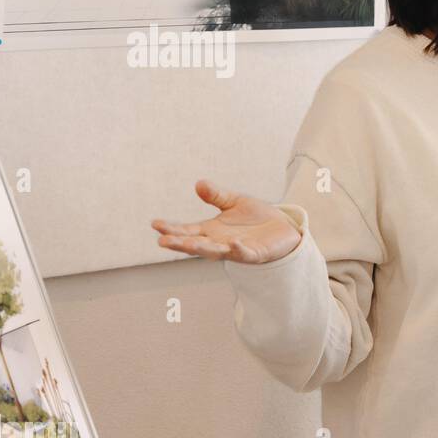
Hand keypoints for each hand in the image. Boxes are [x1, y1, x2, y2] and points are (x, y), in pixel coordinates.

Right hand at [151, 179, 300, 263]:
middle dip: (180, 242)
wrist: (282, 228)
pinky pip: (245, 254)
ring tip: (187, 244)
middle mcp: (220, 242)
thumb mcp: (234, 202)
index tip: (154, 224)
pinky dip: (239, 249)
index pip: (187, 230)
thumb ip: (216, 195)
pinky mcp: (254, 254)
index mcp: (211, 230)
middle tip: (162, 241)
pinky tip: (233, 243)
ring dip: (202, 248)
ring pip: (216, 252)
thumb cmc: (255, 217)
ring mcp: (236, 250)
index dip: (172, 228)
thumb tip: (199, 183)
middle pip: (196, 244)